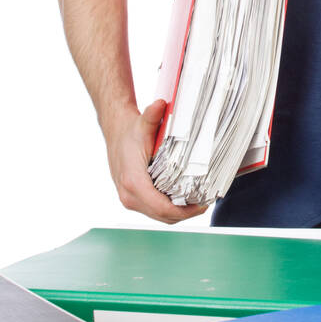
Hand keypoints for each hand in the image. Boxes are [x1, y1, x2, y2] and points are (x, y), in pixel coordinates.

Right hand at [104, 99, 209, 223]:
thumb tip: (160, 105)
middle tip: (205, 203)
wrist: (115, 132)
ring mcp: (129, 199)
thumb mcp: (142, 123)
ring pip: (159, 216)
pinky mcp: (131, 198)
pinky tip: (183, 200)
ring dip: (179, 213)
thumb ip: (152, 116)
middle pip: (163, 216)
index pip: (162, 208)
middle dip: (186, 213)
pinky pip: (153, 211)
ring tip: (198, 203)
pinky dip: (169, 209)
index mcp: (133, 182)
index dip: (185, 211)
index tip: (202, 205)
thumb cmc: (130, 130)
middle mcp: (129, 195)